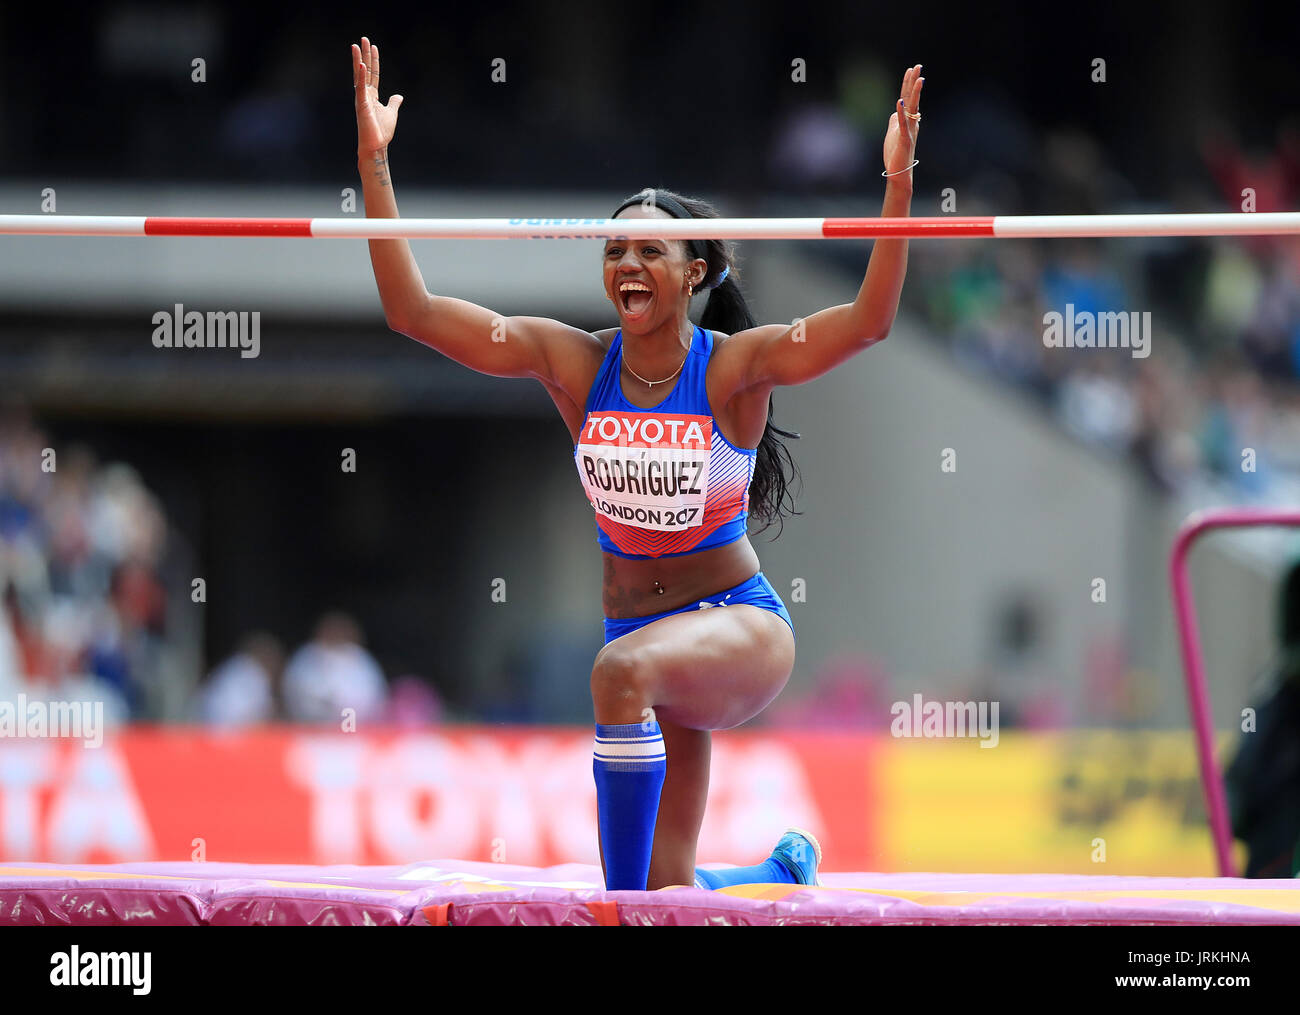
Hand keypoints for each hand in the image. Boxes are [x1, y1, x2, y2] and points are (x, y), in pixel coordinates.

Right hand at [353, 37, 402, 155]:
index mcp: (372, 95)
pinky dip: (361, 76)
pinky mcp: (361, 104)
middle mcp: (365, 94)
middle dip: (364, 54)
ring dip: (358, 59)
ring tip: (357, 45)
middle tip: (363, 39)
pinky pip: (361, 88)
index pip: (373, 73)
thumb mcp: (391, 113)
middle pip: (364, 70)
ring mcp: (362, 98)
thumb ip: (393, 103)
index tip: (373, 46)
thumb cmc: (381, 131)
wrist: (376, 146)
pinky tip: (361, 64)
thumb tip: (399, 96)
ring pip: (359, 75)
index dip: (374, 60)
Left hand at [883, 64, 922, 176]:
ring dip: (915, 93)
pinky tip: (899, 102)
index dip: (909, 84)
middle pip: (912, 99)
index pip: (908, 98)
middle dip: (914, 82)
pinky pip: (902, 124)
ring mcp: (909, 131)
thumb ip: (895, 120)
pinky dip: (900, 113)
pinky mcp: (904, 140)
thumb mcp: (893, 133)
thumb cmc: (896, 154)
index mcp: (908, 120)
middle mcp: (911, 123)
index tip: (911, 69)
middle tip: (918, 66)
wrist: (899, 173)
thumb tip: (896, 110)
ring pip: (912, 108)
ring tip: (918, 78)